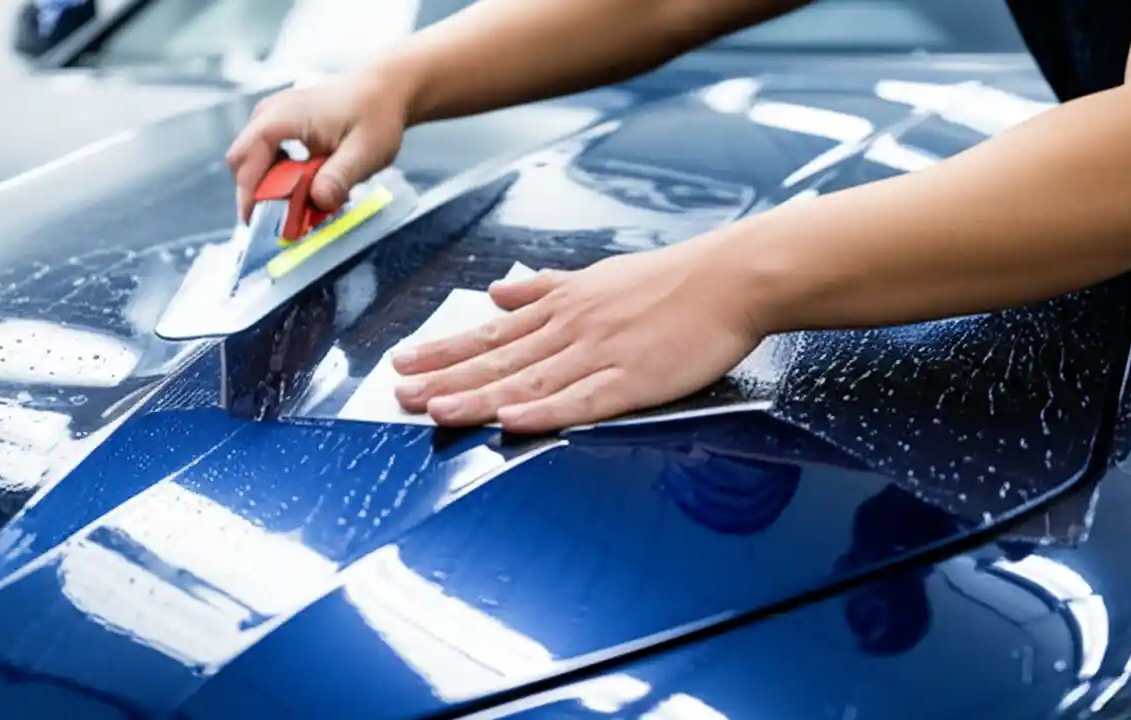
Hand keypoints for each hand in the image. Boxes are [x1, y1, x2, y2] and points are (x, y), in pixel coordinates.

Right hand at [225, 72, 408, 221]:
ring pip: (255, 163)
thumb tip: (317, 201)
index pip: (246, 162)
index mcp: (281, 117)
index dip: (249, 197)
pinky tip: (307, 189)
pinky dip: (282, 179)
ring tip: (302, 206)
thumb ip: (339, 178)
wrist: (386, 89)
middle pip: (243, 164)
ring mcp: (273, 118)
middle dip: (260, 196)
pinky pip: (269, 158)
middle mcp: (269, 115)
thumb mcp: (364, 152)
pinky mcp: (282, 127)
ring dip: (273, 189)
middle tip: (286, 222)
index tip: (261, 226)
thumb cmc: (376, 115)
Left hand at [391, 237, 764, 432]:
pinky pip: (581, 400)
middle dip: (445, 378)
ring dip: (479, 397)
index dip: (445, 350)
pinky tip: (511, 420)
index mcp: (563, 306)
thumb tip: (499, 294)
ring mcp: (600, 353)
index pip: (491, 334)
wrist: (730, 278)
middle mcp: (571, 328)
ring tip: (437, 411)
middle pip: (498, 360)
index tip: (405, 362)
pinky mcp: (632, 379)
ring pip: (529, 381)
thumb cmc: (671, 280)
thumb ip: (545, 288)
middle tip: (400, 395)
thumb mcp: (597, 275)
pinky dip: (544, 411)